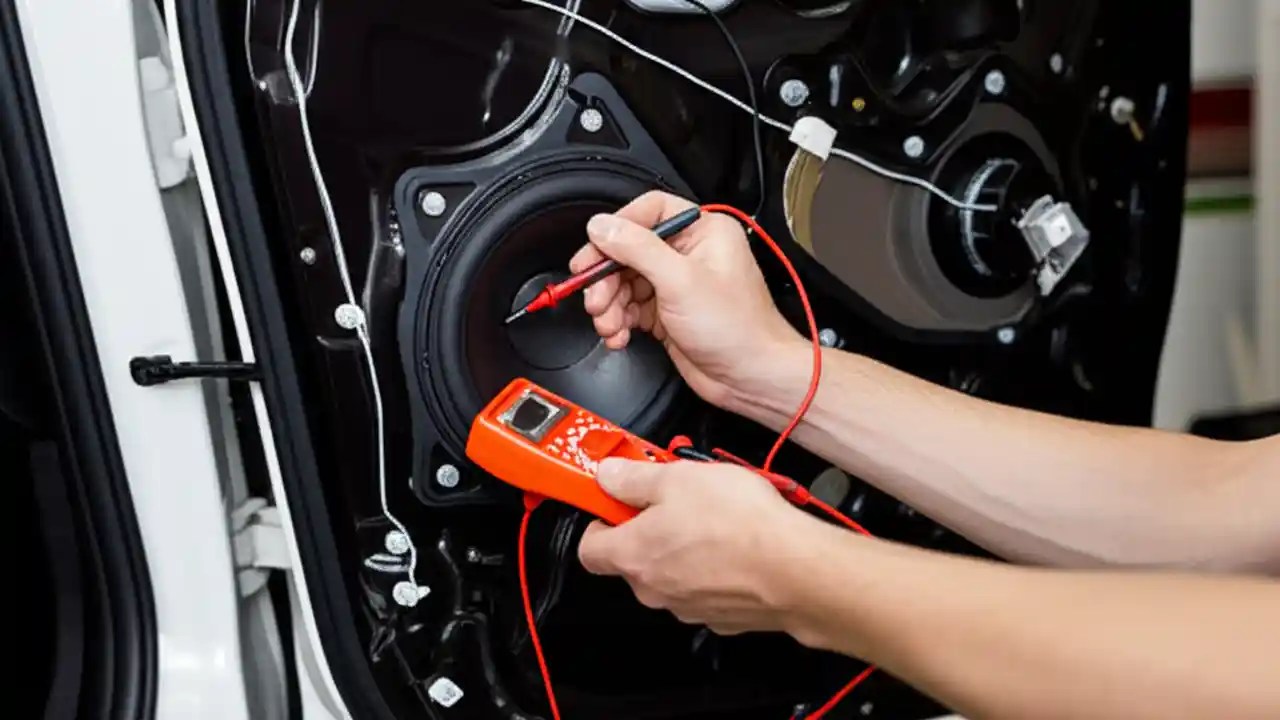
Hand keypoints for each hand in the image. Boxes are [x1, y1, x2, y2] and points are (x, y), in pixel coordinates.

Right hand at [571, 191, 803, 410]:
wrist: (750, 378)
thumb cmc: (737, 329)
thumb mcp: (681, 280)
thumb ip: (638, 248)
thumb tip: (603, 227)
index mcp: (703, 231)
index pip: (649, 211)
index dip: (617, 229)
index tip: (594, 250)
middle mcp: (689, 253)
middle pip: (629, 250)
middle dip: (606, 276)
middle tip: (594, 296)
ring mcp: (677, 284)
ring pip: (625, 282)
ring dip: (609, 304)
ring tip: (608, 323)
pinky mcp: (667, 313)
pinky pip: (630, 308)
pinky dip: (619, 322)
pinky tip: (618, 334)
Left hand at [577, 458, 808, 635]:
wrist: (796, 570)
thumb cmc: (737, 524)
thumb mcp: (677, 478)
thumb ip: (634, 478)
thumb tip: (608, 476)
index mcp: (632, 556)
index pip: (589, 548)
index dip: (600, 520)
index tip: (617, 497)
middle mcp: (654, 590)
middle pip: (634, 559)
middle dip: (649, 528)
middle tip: (676, 497)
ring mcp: (689, 608)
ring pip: (673, 573)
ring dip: (685, 548)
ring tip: (717, 516)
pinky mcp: (724, 617)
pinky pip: (708, 588)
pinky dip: (716, 569)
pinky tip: (739, 545)